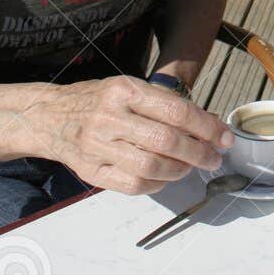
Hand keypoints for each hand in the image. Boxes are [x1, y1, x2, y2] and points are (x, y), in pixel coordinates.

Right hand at [32, 76, 234, 194]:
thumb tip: (212, 123)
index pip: (176, 111)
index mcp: (124, 90)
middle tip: (213, 158)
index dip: (206, 128)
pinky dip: (157, 184)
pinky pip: (133, 184)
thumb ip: (168, 105)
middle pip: (166, 141)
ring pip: (151, 166)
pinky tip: (164, 176)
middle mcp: (109, 117)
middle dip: (199, 153)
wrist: (49, 116)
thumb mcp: (131, 90)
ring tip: (190, 167)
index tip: (224, 138)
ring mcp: (96, 146)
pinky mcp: (89, 171)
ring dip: (180, 170)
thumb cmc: (99, 101)